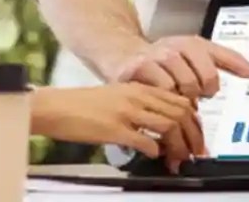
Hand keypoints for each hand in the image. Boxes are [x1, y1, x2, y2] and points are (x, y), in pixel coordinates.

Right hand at [32, 84, 203, 171]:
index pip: (180, 101)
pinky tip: (153, 156)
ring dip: (179, 147)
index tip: (195, 137)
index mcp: (137, 87)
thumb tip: (159, 129)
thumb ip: (138, 107)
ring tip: (177, 159)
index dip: (194, 122)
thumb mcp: (114, 97)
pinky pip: (147, 141)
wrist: (53, 106)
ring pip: (170, 125)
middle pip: (181, 112)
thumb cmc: (79, 105)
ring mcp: (126, 112)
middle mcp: (135, 96)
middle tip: (194, 152)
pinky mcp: (114, 129)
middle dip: (193, 136)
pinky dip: (156, 152)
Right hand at [110, 35, 248, 98]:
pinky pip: (159, 90)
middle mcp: (172, 47)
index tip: (205, 89)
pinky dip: (162, 98)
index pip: (213, 69)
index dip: (211, 85)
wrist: (124, 54)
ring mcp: (154, 57)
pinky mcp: (137, 69)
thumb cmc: (165, 59)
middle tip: (186, 95)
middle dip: (194, 94)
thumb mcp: (196, 53)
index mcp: (191, 43)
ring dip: (178, 98)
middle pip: (198, 81)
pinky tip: (158, 97)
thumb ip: (226, 60)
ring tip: (172, 96)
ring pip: (179, 87)